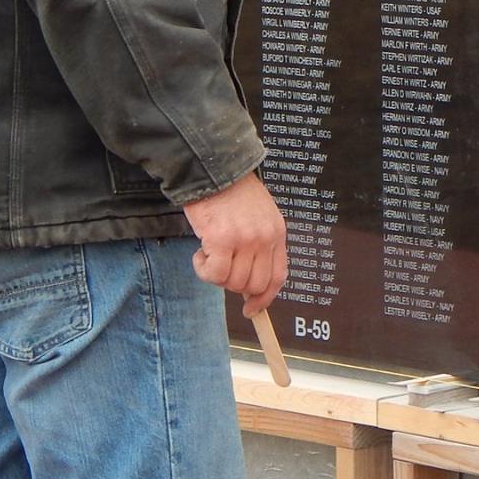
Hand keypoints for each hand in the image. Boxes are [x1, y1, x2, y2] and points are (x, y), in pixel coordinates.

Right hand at [183, 171, 288, 317]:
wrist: (214, 169)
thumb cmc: (232, 193)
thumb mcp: (259, 217)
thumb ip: (260, 245)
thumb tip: (251, 283)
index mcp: (276, 233)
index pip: (278, 276)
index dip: (265, 298)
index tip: (253, 309)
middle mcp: (264, 238)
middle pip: (254, 284)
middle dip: (234, 285)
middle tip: (221, 268)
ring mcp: (245, 239)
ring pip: (232, 282)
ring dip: (216, 275)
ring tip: (210, 254)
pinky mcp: (221, 240)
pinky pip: (214, 274)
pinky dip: (203, 270)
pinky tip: (200, 253)